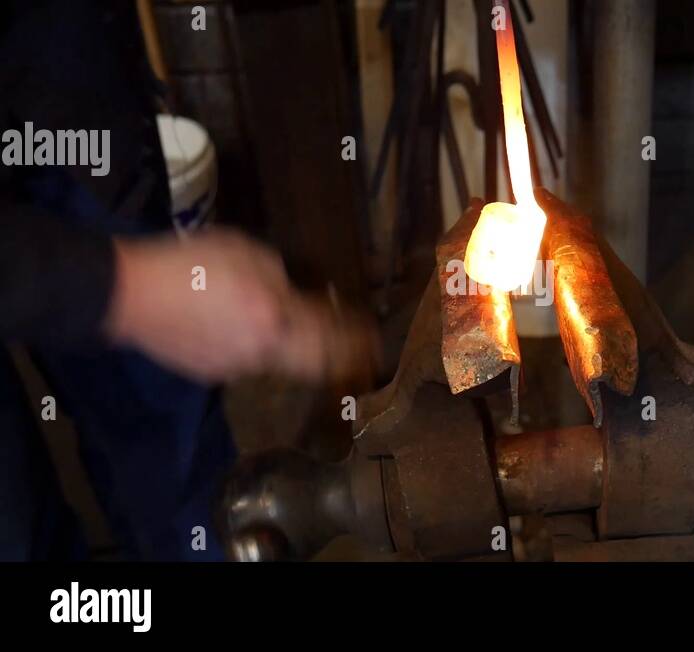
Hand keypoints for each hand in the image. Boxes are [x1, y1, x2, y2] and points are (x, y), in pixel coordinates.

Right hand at [104, 228, 375, 383]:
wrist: (131, 296)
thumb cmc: (191, 263)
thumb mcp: (246, 252)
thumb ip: (280, 277)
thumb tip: (296, 294)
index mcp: (276, 318)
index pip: (330, 334)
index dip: (356, 337)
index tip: (376, 339)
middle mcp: (263, 351)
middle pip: (316, 364)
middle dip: (341, 359)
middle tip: (361, 356)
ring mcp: (236, 367)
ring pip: (278, 362)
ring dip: (293, 350)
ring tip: (291, 332)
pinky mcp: (211, 373)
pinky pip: (245, 360)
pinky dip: (255, 347)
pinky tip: (240, 329)